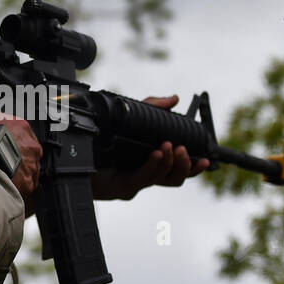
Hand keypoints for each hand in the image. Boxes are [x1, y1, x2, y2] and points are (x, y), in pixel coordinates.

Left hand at [90, 95, 210, 200]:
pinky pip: (143, 177)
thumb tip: (175, 98)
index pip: (179, 170)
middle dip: (185, 166)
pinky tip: (157, 153)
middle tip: (186, 150)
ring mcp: (135, 182)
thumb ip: (154, 109)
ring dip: (170, 164)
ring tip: (172, 148)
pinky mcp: (122, 185)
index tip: (207, 160)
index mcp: (151, 163)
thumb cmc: (103, 139)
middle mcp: (145, 175)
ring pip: (161, 180)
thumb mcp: (132, 119)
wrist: (76, 151)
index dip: (194, 168)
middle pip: (175, 180)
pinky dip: (153, 165)